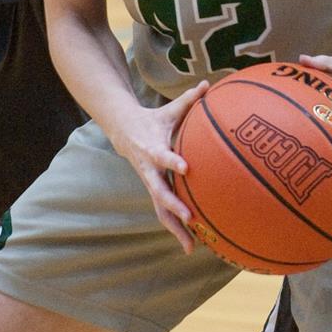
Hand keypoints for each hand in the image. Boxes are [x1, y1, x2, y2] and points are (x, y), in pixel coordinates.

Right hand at [103, 82, 209, 252]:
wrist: (123, 132)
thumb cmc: (153, 120)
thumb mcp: (169, 109)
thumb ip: (189, 99)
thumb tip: (208, 84)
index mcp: (153, 149)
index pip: (163, 157)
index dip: (172, 162)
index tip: (186, 168)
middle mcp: (150, 170)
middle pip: (159, 192)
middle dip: (174, 206)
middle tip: (190, 218)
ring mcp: (150, 183)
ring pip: (160, 210)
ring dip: (175, 228)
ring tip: (192, 248)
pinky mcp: (154, 191)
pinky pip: (164, 213)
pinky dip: (176, 228)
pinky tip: (192, 244)